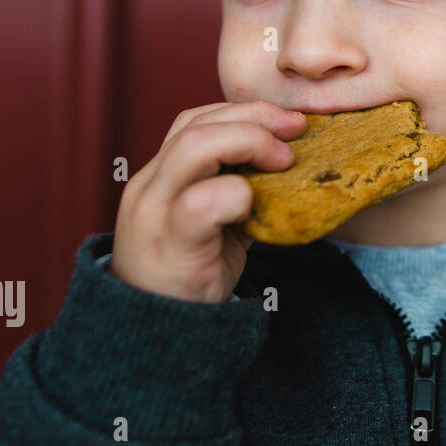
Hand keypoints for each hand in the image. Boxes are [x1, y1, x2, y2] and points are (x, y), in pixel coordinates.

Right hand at [110, 101, 307, 302]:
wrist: (157, 333)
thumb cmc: (193, 271)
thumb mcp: (217, 221)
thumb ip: (240, 188)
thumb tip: (293, 159)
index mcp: (160, 176)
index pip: (195, 120)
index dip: (245, 112)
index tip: (290, 122)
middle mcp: (149, 186)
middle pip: (196, 125)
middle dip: (254, 119)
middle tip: (296, 134)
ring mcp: (153, 212)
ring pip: (194, 149)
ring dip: (249, 143)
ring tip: (283, 162)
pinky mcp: (169, 243)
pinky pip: (201, 203)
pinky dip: (237, 195)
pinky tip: (254, 208)